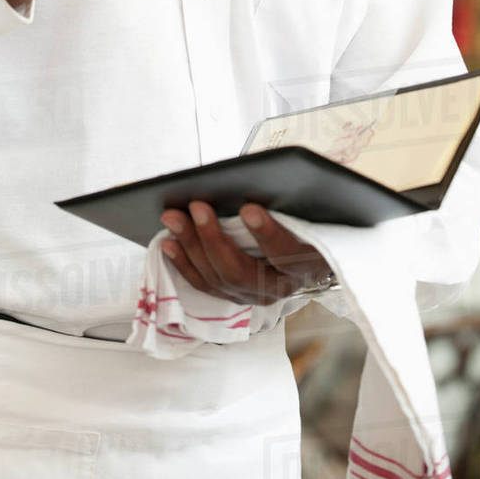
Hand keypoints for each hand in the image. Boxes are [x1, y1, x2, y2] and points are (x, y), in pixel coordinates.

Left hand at [160, 201, 331, 305]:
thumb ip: (291, 201)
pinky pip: (204, 284)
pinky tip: (168, 242)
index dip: (267, 233)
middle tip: (196, 205)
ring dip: (191, 246)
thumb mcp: (310, 210)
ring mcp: (253, 296)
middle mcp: (280, 287)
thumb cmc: (308, 221)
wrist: (311, 255)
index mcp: (307, 264)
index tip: (248, 208)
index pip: (286, 253)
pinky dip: (184, 263)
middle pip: (240, 271)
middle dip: (213, 238)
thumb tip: (260, 181)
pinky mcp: (234, 297)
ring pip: (217, 279)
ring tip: (172, 217)